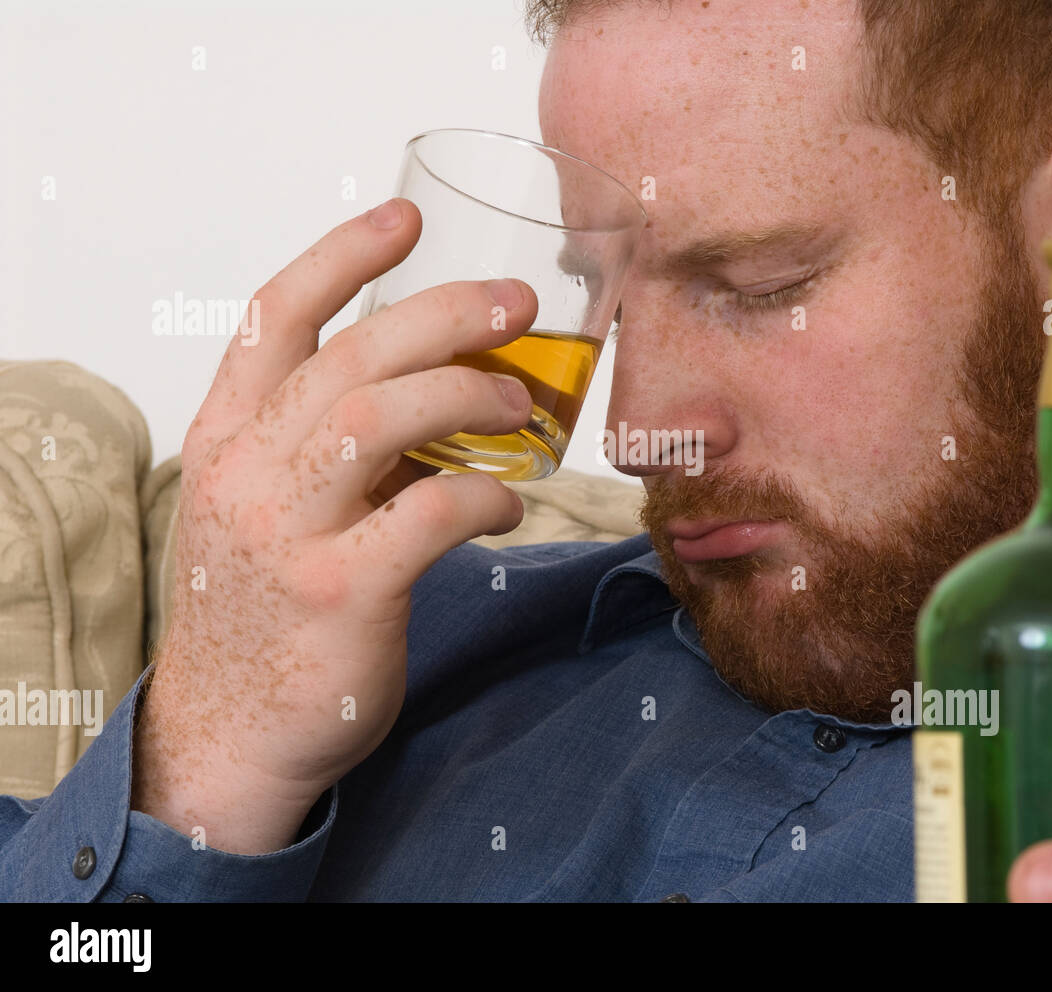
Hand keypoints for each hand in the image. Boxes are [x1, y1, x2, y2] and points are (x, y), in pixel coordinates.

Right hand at [132, 198, 537, 853]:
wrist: (231, 735)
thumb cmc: (268, 612)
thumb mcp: (268, 511)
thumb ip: (329, 450)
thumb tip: (442, 398)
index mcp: (224, 439)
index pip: (271, 317)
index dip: (342, 255)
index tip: (408, 218)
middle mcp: (245, 473)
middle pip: (347, 354)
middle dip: (442, 313)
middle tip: (516, 302)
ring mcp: (287, 533)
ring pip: (376, 415)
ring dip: (465, 392)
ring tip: (519, 402)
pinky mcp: (339, 592)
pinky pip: (427, 512)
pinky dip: (485, 493)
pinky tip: (510, 501)